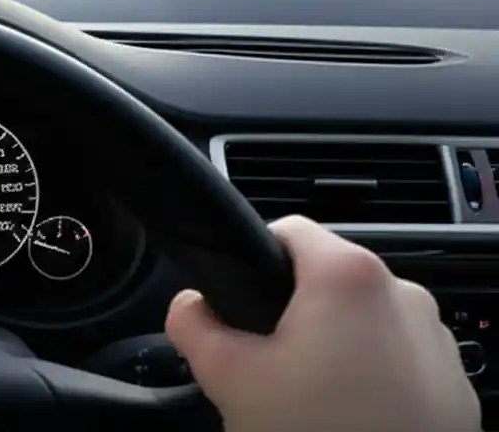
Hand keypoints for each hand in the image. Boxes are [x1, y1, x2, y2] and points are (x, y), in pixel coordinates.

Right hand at [167, 215, 479, 431]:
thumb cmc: (313, 431)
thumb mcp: (227, 377)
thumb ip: (193, 324)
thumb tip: (188, 306)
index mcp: (347, 276)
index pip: (288, 231)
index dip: (255, 263)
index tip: (243, 308)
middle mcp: (404, 294)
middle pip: (328, 280)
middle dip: (297, 313)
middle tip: (271, 366)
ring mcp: (437, 340)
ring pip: (366, 322)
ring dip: (338, 345)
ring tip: (313, 399)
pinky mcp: (455, 384)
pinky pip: (402, 361)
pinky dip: (376, 378)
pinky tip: (351, 416)